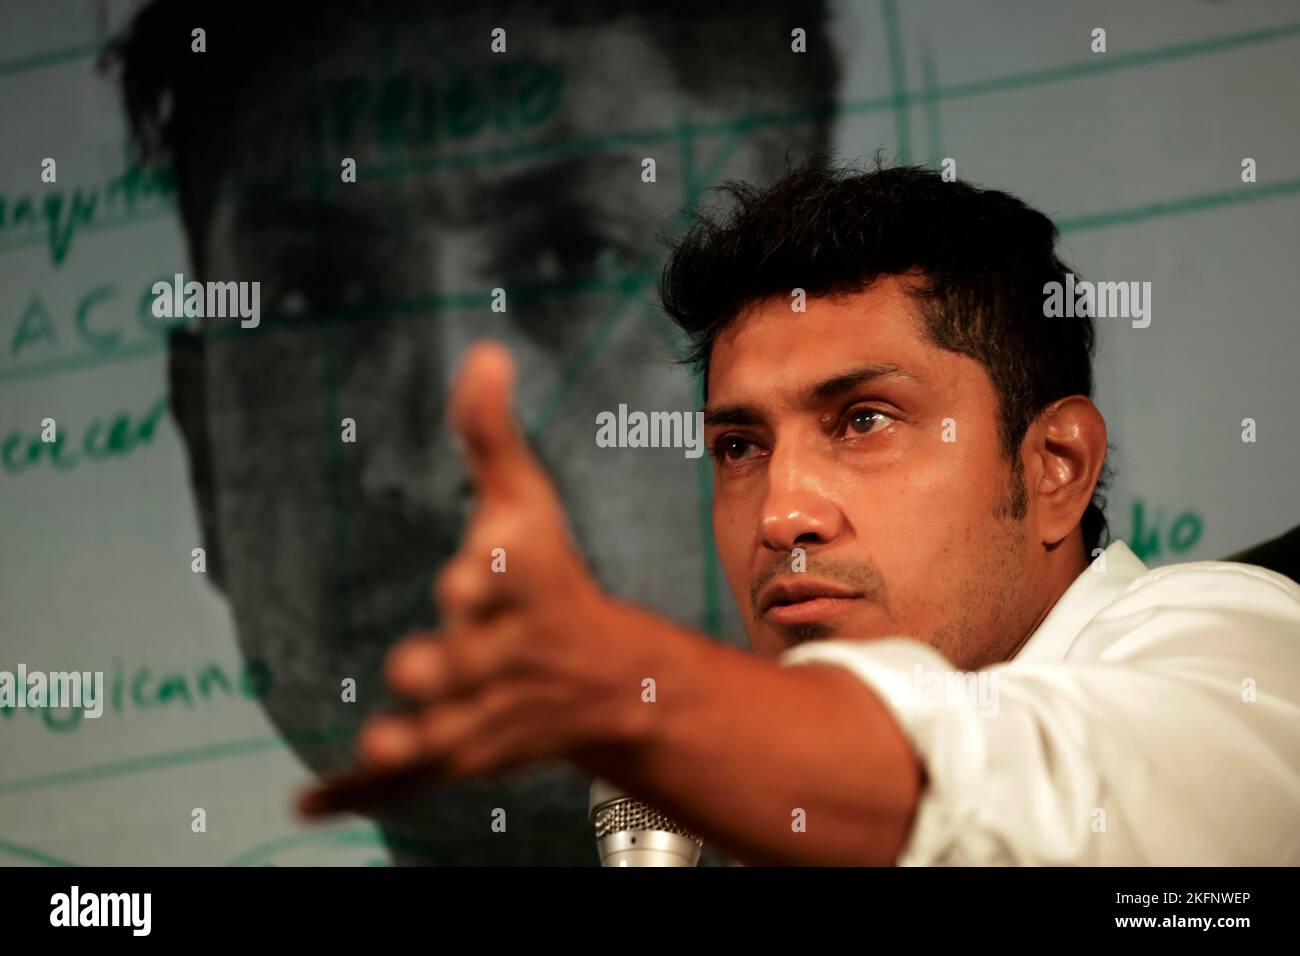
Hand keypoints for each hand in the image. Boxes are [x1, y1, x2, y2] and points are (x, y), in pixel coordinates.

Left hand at [298, 341, 651, 817]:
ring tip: (374, 748)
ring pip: (448, 731)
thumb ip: (490, 434)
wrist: (608, 680)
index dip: (484, 578)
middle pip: (476, 661)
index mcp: (525, 586)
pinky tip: (308, 802)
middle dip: (448, 667)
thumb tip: (483, 351)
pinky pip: (414, 778)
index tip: (459, 577)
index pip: (507, 579)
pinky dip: (366, 795)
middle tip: (415, 670)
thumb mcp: (527, 501)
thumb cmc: (553, 575)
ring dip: (414, 740)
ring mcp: (487, 710)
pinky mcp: (462, 752)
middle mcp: (509, 652)